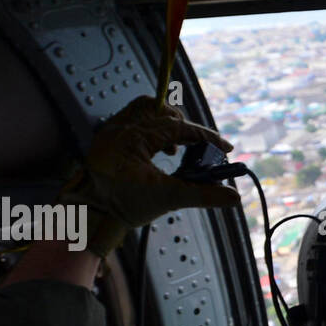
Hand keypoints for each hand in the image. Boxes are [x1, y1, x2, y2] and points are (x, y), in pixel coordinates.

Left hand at [62, 96, 241, 255]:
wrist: (91, 215)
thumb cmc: (123, 206)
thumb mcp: (167, 198)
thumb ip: (202, 195)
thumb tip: (234, 197)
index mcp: (133, 137)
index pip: (178, 128)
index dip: (205, 137)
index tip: (225, 148)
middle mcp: (120, 127)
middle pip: (160, 109)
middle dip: (184, 126)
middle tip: (197, 147)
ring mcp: (112, 130)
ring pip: (145, 109)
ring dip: (166, 123)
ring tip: (176, 148)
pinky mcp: (108, 137)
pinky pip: (134, 119)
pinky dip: (153, 128)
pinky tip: (160, 150)